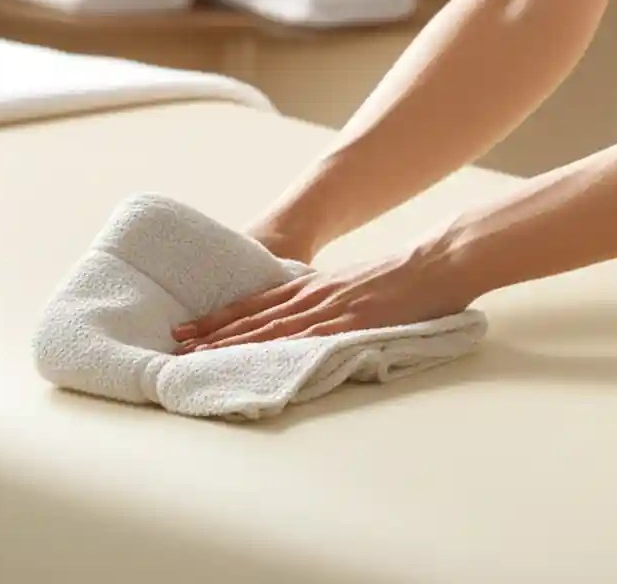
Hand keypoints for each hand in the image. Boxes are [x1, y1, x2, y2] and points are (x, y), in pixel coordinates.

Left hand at [171, 245, 477, 354]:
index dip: (222, 318)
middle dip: (213, 332)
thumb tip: (317, 324)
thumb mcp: (359, 284)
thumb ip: (334, 302)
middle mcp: (316, 295)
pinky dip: (276, 349)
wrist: (440, 259)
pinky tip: (254, 358)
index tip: (191, 330)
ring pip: (271, 327)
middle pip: (254, 315)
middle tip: (176, 345)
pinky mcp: (352, 321)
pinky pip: (308, 337)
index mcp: (317, 287)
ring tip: (197, 355)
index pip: (259, 304)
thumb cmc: (407, 275)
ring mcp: (333, 308)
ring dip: (231, 342)